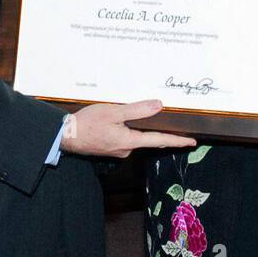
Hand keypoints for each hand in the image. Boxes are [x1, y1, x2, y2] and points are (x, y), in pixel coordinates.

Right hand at [59, 99, 196, 157]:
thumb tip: (158, 106)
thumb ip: (137, 110)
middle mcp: (126, 149)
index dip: (177, 140)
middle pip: (147, 139)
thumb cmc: (87, 123)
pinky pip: (123, 138)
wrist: (65, 136)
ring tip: (132, 116)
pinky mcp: (109, 148)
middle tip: (171, 124)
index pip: (159, 140)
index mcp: (130, 141)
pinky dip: (125, 131)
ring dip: (135, 128)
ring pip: (134, 137)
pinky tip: (117, 123)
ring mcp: (117, 150)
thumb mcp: (113, 112)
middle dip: (157, 131)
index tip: (191, 142)